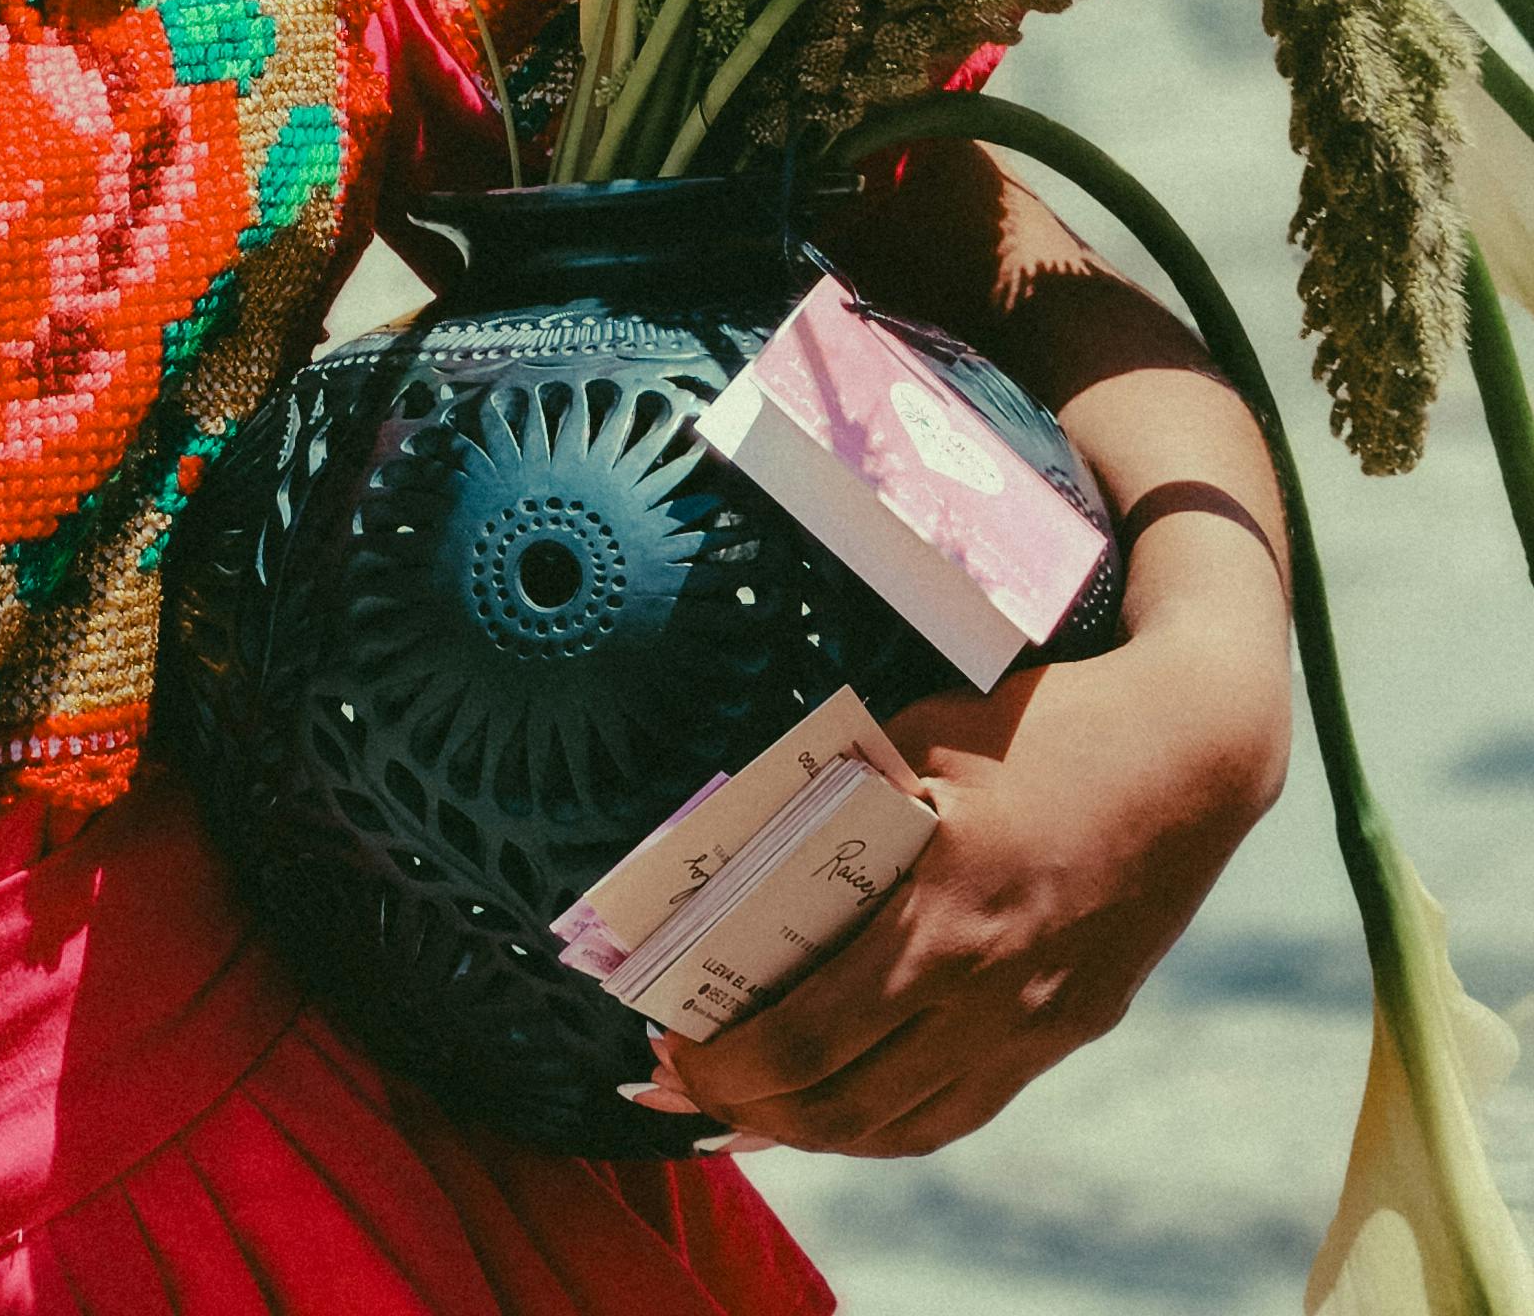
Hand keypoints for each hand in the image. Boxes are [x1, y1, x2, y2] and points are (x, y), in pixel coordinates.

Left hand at [651, 611, 1288, 1158]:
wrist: (1188, 756)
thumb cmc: (1035, 726)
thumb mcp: (914, 742)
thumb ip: (836, 813)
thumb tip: (740, 872)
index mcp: (941, 902)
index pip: (808, 1028)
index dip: (726, 1057)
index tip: (666, 1040)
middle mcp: (989, 984)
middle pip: (841, 1098)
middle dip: (745, 1104)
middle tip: (682, 1084)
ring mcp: (1033, 1023)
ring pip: (900, 1124)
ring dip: (810, 1129)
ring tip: (746, 1106)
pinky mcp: (1065, 1033)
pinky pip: (958, 1109)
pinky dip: (886, 1123)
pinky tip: (841, 1106)